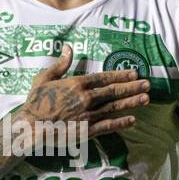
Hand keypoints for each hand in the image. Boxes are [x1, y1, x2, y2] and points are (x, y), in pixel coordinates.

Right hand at [14, 44, 149, 140]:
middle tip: (147, 84)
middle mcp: (86, 98)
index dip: (121, 75)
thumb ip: (60, 64)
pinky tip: (133, 120)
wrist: (30, 127)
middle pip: (114, 92)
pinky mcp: (86, 131)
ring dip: (132, 103)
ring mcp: (88, 115)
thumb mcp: (44, 78)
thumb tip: (68, 48)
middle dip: (132, 87)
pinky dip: (121, 123)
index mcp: (77, 84)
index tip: (134, 73)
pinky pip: (108, 126)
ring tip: (146, 99)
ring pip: (114, 108)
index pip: (104, 78)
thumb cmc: (35, 102)